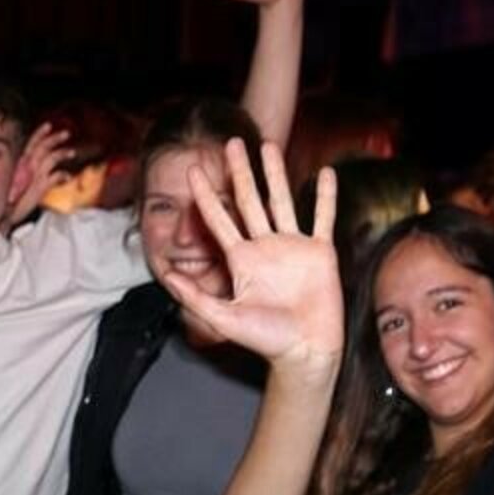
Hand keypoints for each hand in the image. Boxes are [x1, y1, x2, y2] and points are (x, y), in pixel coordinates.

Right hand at [4, 123, 72, 224]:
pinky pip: (55, 176)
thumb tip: (30, 168)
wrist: (1, 215)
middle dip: (55, 138)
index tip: (48, 125)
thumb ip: (22, 173)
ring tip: (72, 152)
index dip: (40, 133)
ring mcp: (33, 176)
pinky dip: (63, 175)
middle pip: (43, 146)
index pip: (30, 143)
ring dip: (62, 153)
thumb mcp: (12, 181)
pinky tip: (67, 177)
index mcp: (19, 163)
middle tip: (66, 133)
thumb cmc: (6, 200)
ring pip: (51, 158)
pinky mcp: (40, 187)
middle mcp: (26, 166)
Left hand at [161, 139, 341, 372]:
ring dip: (276, 174)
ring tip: (269, 145)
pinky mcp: (320, 252)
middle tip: (232, 142)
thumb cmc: (264, 339)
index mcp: (241, 259)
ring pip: (282, 201)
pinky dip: (326, 197)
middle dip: (240, 172)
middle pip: (249, 200)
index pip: (218, 219)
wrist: (303, 352)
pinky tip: (327, 173)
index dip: (205, 194)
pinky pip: (322, 218)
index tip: (194, 169)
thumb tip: (167, 275)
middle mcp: (265, 247)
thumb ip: (195, 296)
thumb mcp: (223, 318)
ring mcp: (293, 247)